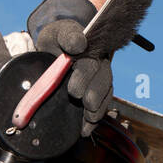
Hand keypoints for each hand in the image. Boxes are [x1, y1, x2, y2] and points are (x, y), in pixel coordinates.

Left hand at [28, 0, 108, 134]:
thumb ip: (67, 36)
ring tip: (89, 117)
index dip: (84, 75)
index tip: (73, 89)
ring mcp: (100, 78)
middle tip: (82, 101)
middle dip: (93, 92)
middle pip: (103, 78)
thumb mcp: (57, 33)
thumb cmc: (57, 40)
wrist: (57, 48)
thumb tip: (79, 43)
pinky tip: (85, 129)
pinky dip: (93, 120)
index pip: (91, 60)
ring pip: (106, 93)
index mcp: (91, 47)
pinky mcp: (97, 93)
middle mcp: (100, 62)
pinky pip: (101, 106)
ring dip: (98, 107)